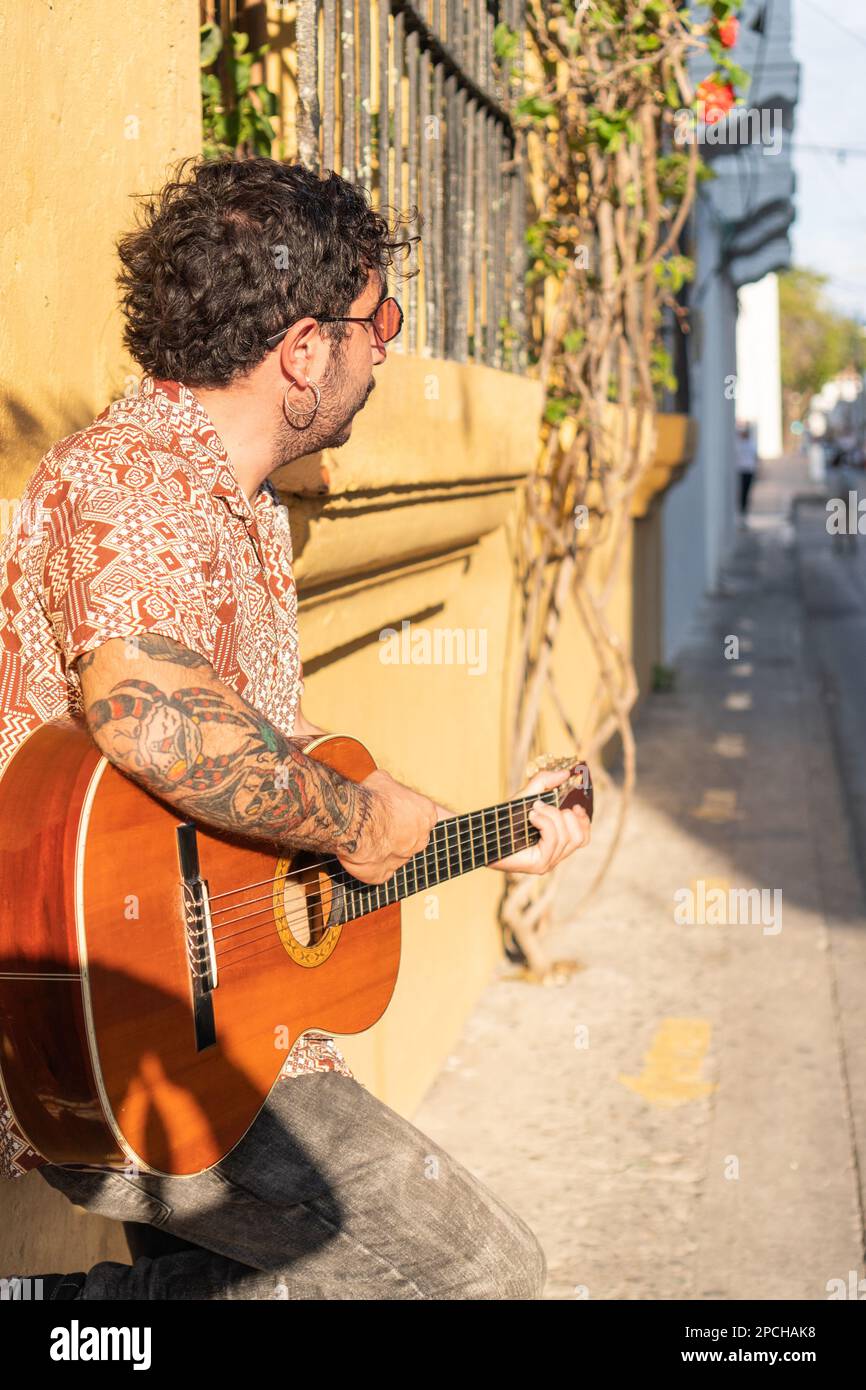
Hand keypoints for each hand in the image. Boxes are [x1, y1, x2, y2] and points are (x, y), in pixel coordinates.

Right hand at [336, 768, 438, 884]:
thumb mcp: (384, 780)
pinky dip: (369, 865)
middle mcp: (420, 839)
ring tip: (363, 838)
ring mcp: (403, 859)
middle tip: (376, 824)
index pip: (421, 815)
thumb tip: (385, 787)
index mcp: (426, 814)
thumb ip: (391, 789)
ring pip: (395, 855)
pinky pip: (378, 871)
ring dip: (382, 848)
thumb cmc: (372, 798)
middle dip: (396, 833)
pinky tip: (359, 854)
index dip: (403, 813)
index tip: (390, 810)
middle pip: (410, 837)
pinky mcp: (383, 875)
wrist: (356, 822)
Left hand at [488, 767, 590, 874]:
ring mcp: (548, 863)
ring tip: (533, 810)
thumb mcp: (527, 796)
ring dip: (551, 816)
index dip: (584, 821)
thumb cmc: (504, 819)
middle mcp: (555, 856)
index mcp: (556, 843)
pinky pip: (553, 840)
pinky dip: (545, 823)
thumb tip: (566, 773)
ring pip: (566, 837)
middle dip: (564, 815)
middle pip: (579, 837)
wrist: (483, 832)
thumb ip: (545, 782)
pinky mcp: (539, 865)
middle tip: (541, 806)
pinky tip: (531, 817)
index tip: (575, 805)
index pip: (583, 838)